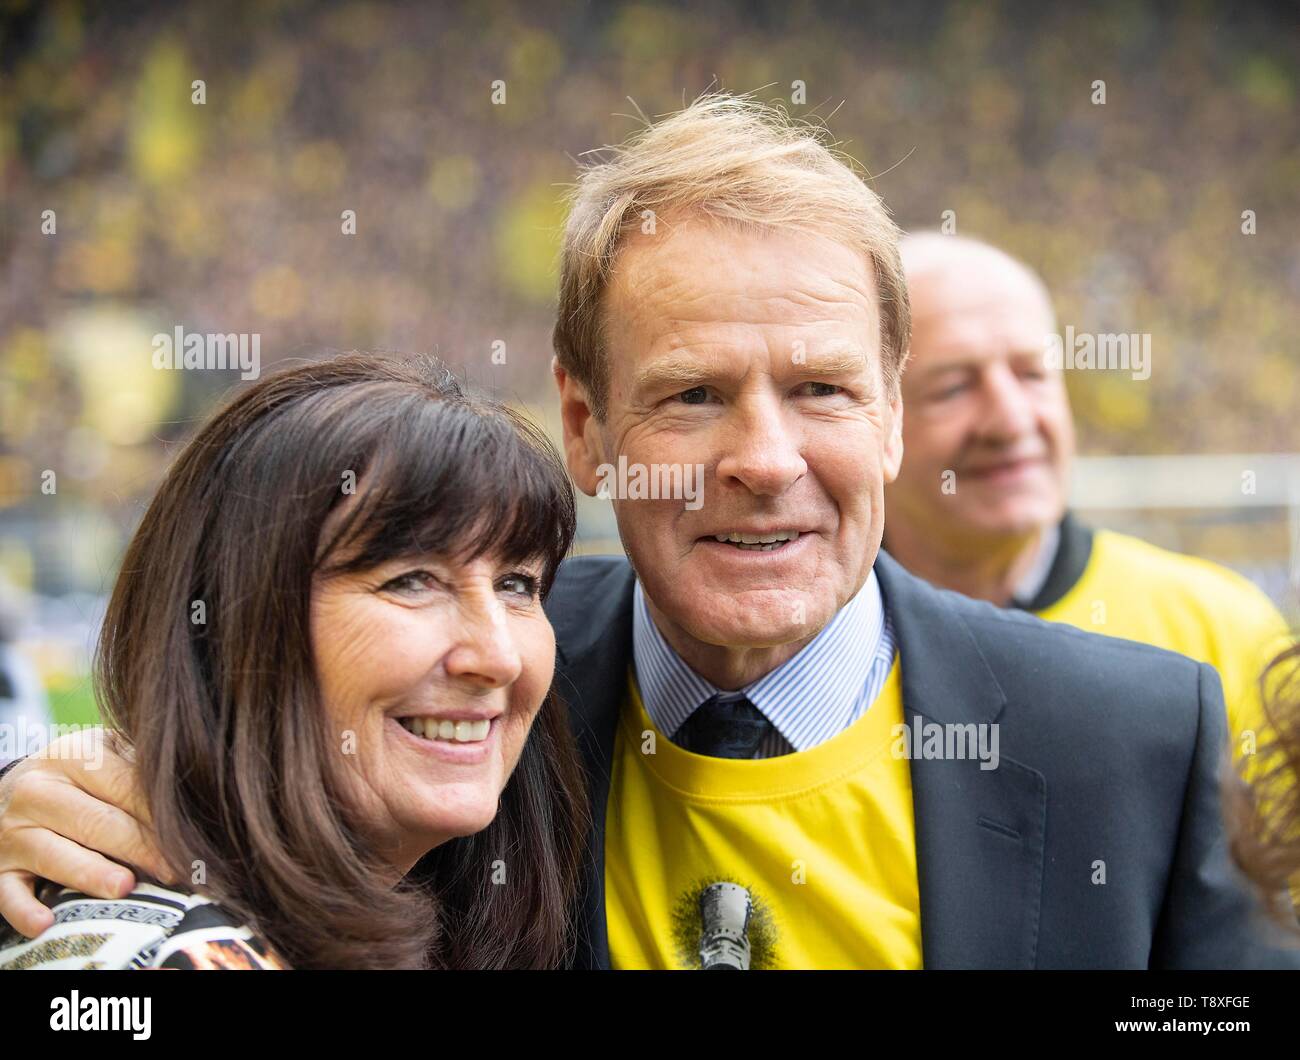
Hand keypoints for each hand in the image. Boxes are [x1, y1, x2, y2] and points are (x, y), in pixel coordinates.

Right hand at [0, 727, 174, 937]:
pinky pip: (8, 893)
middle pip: (97, 822)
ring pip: (54, 855)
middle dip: (140, 848)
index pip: (124, 786)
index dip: (159, 815)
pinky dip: (25, 910)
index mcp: (72, 755)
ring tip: (125, 887)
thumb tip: (193, 790)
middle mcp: (38, 790)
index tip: (191, 838)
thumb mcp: (102, 753)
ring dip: (91, 873)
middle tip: (174, 869)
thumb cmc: (75, 774)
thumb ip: (138, 765)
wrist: (7, 790)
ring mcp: (13, 831)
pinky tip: (48, 922)